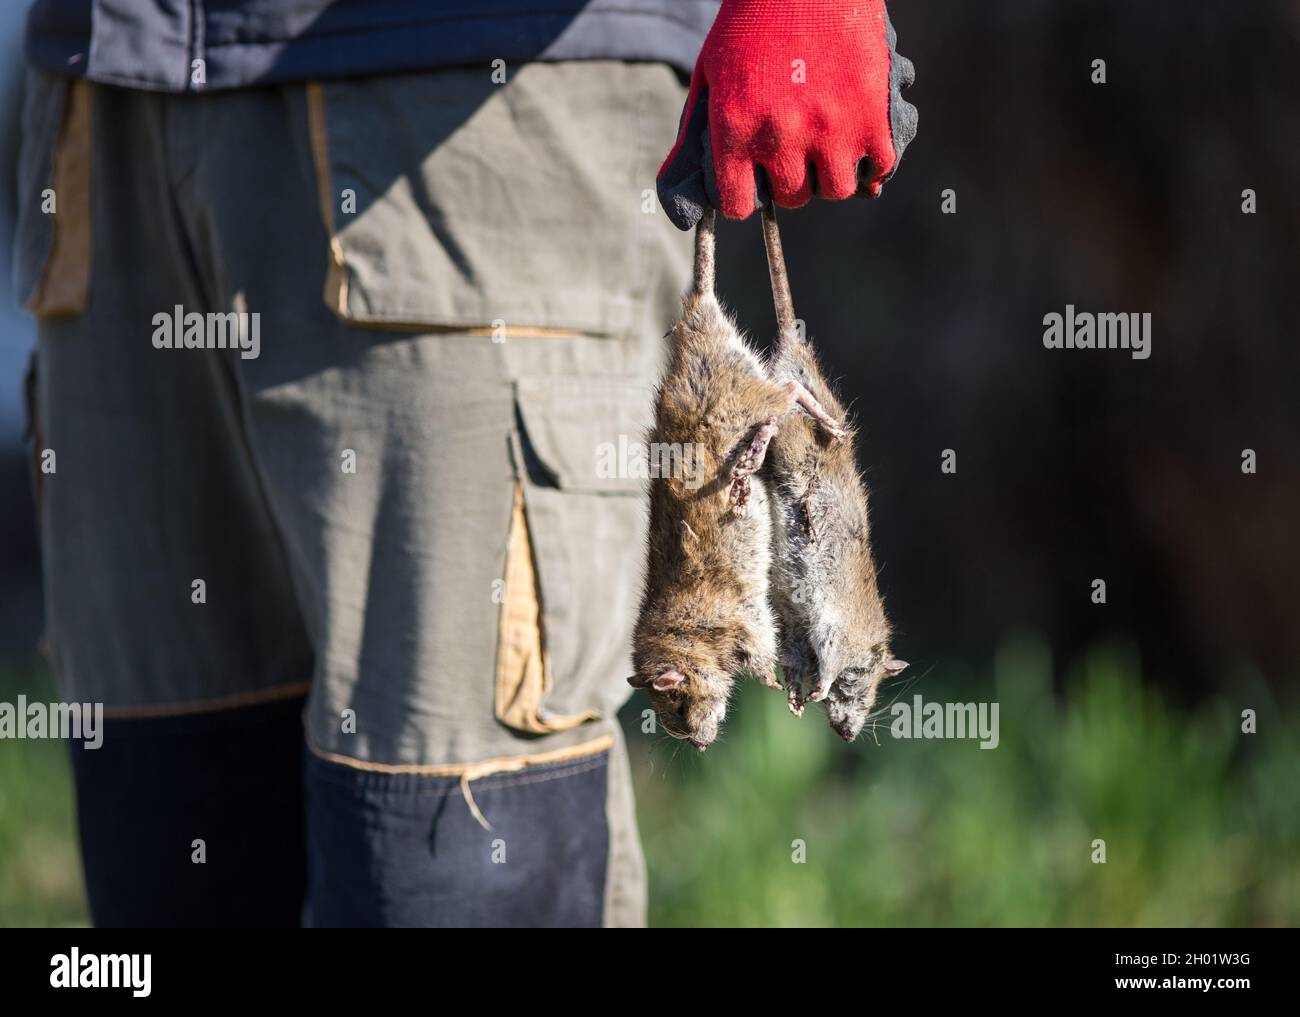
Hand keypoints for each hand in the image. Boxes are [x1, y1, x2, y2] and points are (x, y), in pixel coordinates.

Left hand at [657, 0, 916, 229]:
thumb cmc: (752, 20)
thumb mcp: (710, 71)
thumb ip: (695, 129)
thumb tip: (673, 182)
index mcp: (735, 127)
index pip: (737, 204)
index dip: (745, 198)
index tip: (753, 186)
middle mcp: (780, 135)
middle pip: (792, 197)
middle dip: (792, 180)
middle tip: (796, 153)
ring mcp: (829, 128)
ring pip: (835, 189)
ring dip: (832, 174)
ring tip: (828, 147)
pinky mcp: (871, 115)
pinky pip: (878, 166)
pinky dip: (872, 159)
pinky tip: (860, 138)